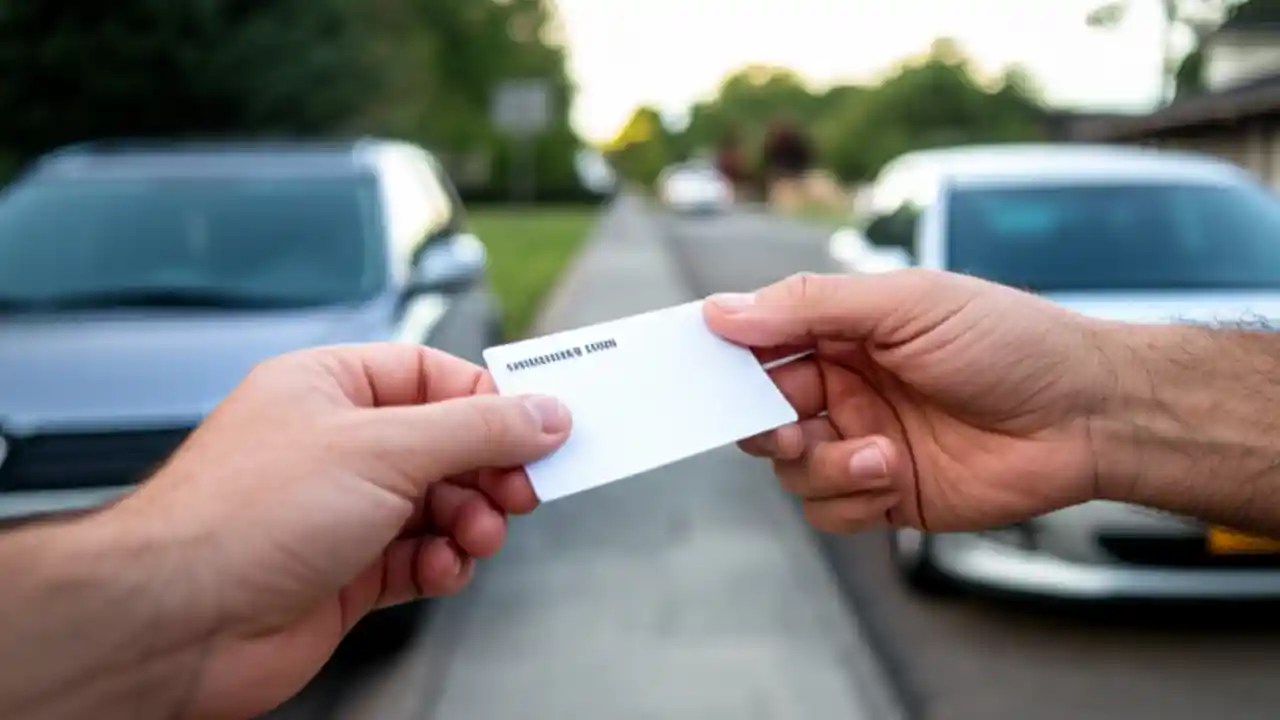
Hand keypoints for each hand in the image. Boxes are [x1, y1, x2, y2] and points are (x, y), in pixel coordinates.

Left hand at [111, 344, 565, 717]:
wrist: (178, 622)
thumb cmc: (244, 517)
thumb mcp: (382, 449)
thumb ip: (475, 430)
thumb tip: (543, 413)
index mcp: (330, 389)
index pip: (433, 377)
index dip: (490, 403)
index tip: (542, 427)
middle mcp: (336, 445)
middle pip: (445, 445)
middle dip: (488, 470)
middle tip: (521, 490)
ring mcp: (342, 511)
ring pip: (440, 505)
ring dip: (471, 521)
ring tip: (476, 536)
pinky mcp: (348, 572)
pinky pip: (421, 557)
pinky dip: (443, 563)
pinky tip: (442, 568)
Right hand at [705, 270, 1116, 533]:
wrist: (1087, 415)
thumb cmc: (1008, 341)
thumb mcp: (906, 303)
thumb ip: (811, 306)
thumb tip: (723, 310)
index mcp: (843, 333)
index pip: (759, 343)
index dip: (726, 357)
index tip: (698, 368)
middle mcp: (845, 388)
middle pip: (759, 412)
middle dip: (764, 421)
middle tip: (787, 423)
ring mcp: (862, 442)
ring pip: (789, 468)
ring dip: (821, 464)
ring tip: (880, 453)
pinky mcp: (885, 495)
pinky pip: (827, 510)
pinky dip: (849, 498)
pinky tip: (894, 474)